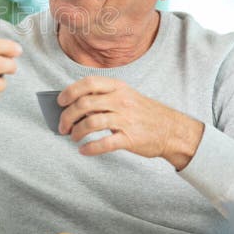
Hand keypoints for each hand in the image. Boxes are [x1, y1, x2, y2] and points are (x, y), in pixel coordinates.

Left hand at [57, 76, 203, 169]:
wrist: (172, 130)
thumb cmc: (145, 113)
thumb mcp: (126, 96)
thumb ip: (103, 98)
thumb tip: (75, 106)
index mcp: (118, 87)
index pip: (88, 83)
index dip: (70, 91)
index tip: (60, 101)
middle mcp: (121, 101)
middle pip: (84, 104)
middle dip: (67, 116)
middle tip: (62, 126)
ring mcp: (126, 119)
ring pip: (91, 123)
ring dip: (76, 132)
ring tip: (73, 137)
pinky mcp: (129, 138)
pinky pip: (104, 143)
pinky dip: (90, 148)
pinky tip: (83, 150)